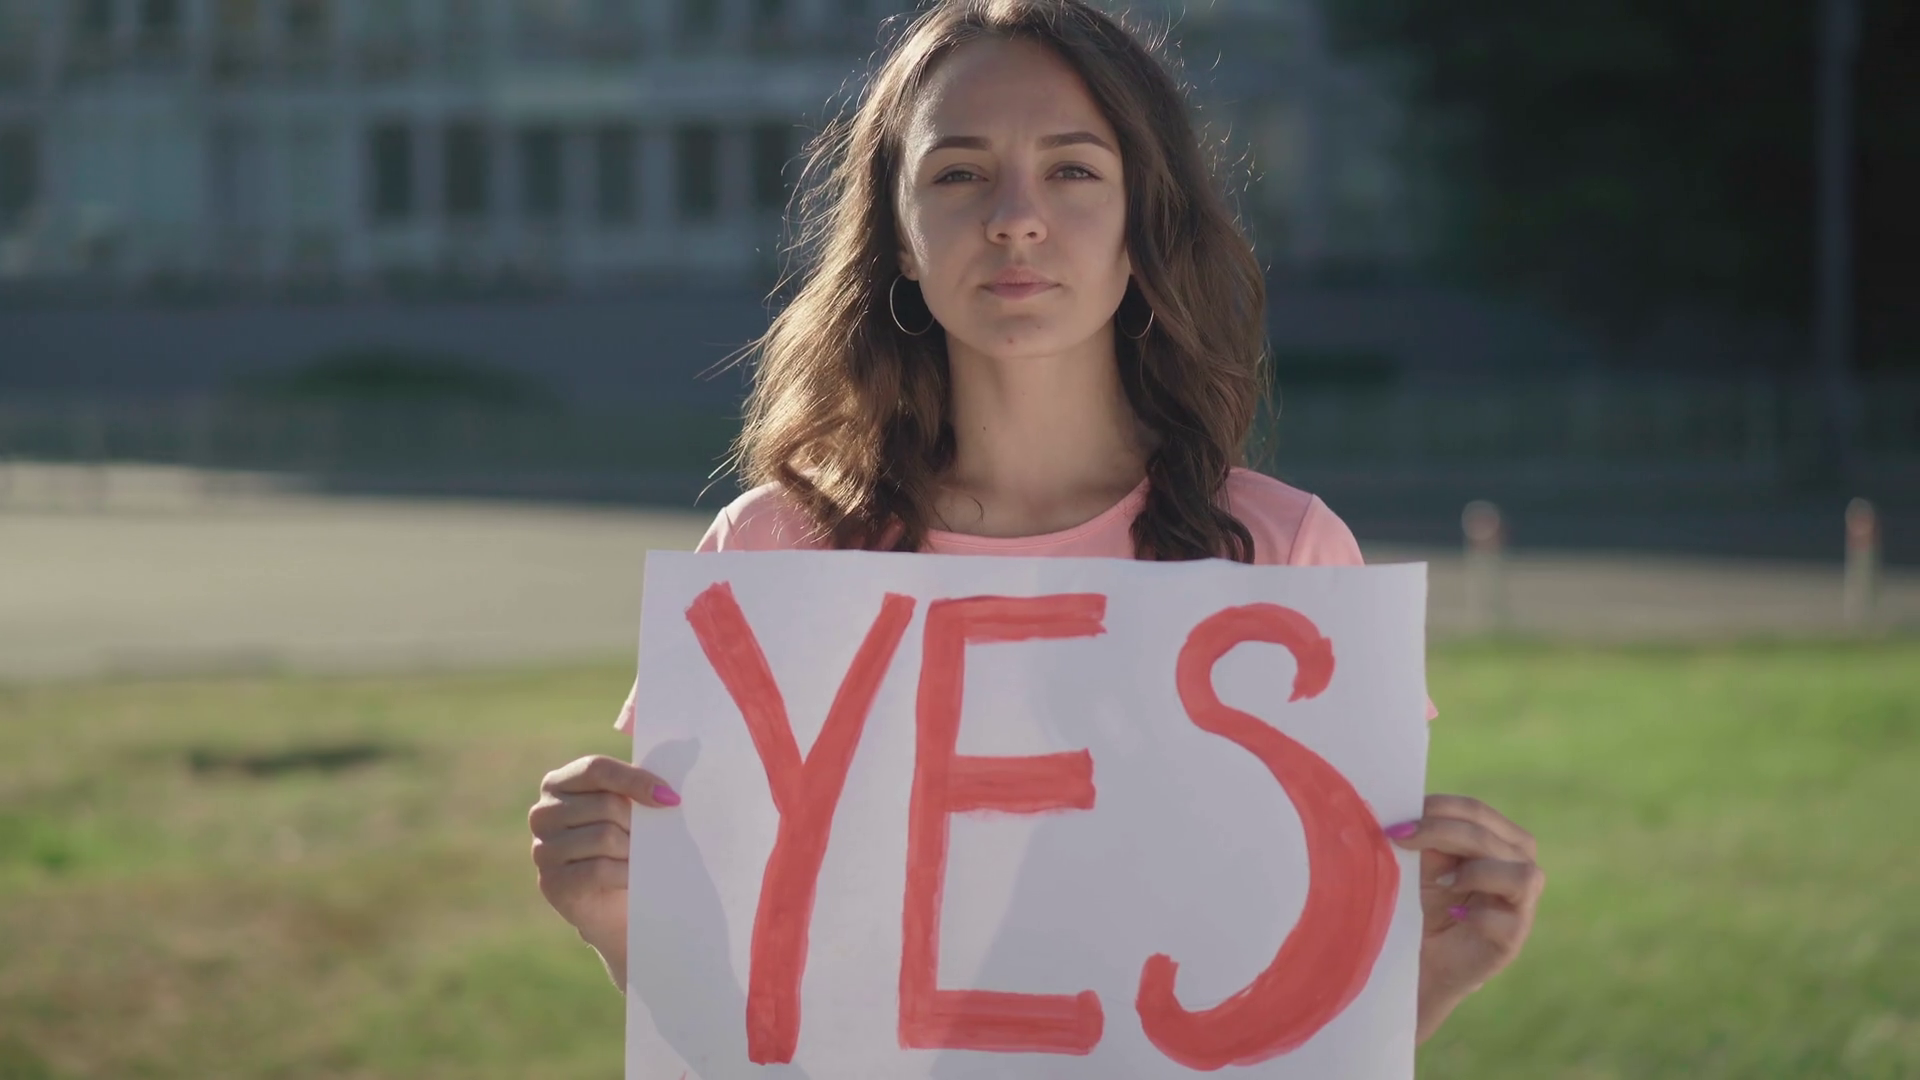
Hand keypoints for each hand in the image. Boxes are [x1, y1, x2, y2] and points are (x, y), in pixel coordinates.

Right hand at [529, 754, 681, 985]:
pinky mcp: (551, 882)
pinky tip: (633, 877)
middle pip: (605, 805)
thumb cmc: (624, 847)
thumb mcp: (627, 810)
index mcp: (559, 783)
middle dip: (637, 824)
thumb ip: (638, 787)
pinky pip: (598, 869)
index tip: (670, 797)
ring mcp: (542, 849)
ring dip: (633, 851)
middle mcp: (543, 813)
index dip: (635, 780)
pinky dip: (625, 873)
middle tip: (650, 839)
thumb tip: (671, 787)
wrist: (613, 905)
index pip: (597, 769)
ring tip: (640, 858)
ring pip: (604, 837)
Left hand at [1385, 794, 1544, 1042]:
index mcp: (1498, 838)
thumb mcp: (1421, 864)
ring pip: (1519, 872)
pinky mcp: (1514, 938)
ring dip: (1474, 872)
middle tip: (1399, 838)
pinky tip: (1455, 914)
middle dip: (1440, 832)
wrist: (1419, 959)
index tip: (1398, 820)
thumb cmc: (1422, 904)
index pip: (1476, 811)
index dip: (1438, 809)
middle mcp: (1518, 864)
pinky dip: (1479, 914)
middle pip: (1489, 836)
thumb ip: (1426, 838)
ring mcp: (1522, 904)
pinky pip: (1509, 918)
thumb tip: (1412, 811)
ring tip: (1440, 884)